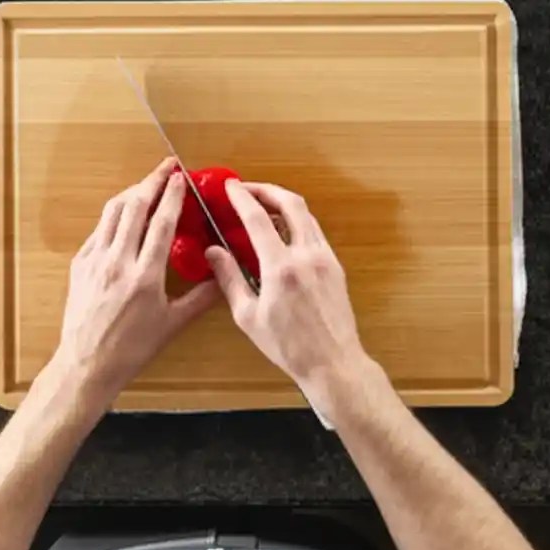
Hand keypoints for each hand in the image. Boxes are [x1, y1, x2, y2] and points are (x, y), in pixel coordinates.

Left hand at [48, 158, 219, 408]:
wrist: (87, 364)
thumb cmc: (131, 349)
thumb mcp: (172, 324)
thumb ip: (201, 297)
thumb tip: (223, 274)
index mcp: (145, 277)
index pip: (161, 223)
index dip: (172, 195)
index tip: (181, 177)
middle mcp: (118, 263)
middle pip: (135, 207)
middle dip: (152, 181)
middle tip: (166, 167)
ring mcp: (95, 261)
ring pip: (113, 212)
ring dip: (132, 192)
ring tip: (148, 183)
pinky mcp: (80, 265)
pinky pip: (99, 230)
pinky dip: (114, 215)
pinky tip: (125, 214)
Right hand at [205, 181, 374, 412]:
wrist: (332, 363)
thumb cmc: (290, 347)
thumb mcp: (248, 316)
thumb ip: (229, 279)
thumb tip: (213, 252)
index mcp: (281, 268)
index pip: (257, 219)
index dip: (241, 197)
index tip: (229, 187)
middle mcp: (306, 256)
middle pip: (290, 203)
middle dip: (267, 189)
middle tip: (248, 189)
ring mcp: (325, 259)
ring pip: (306, 215)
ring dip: (284, 203)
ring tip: (263, 207)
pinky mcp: (335, 266)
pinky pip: (315, 232)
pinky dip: (298, 222)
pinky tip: (284, 231)